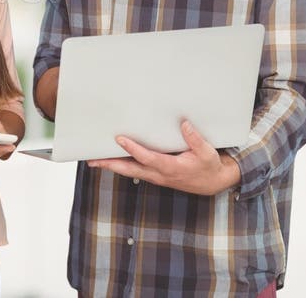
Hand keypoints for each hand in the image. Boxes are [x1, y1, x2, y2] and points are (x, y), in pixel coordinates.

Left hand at [86, 120, 241, 195]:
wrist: (212, 183)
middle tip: (93, 160)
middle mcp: (159, 174)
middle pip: (130, 169)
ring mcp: (155, 176)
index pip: (147, 158)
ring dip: (112, 166)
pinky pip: (134, 171)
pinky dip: (121, 166)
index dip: (133, 149)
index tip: (120, 139)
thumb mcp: (207, 152)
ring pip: (129, 171)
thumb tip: (184, 123)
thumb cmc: (208, 166)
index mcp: (171, 168)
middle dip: (111, 164)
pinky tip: (111, 161)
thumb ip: (195, 139)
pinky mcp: (154, 175)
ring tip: (94, 160)